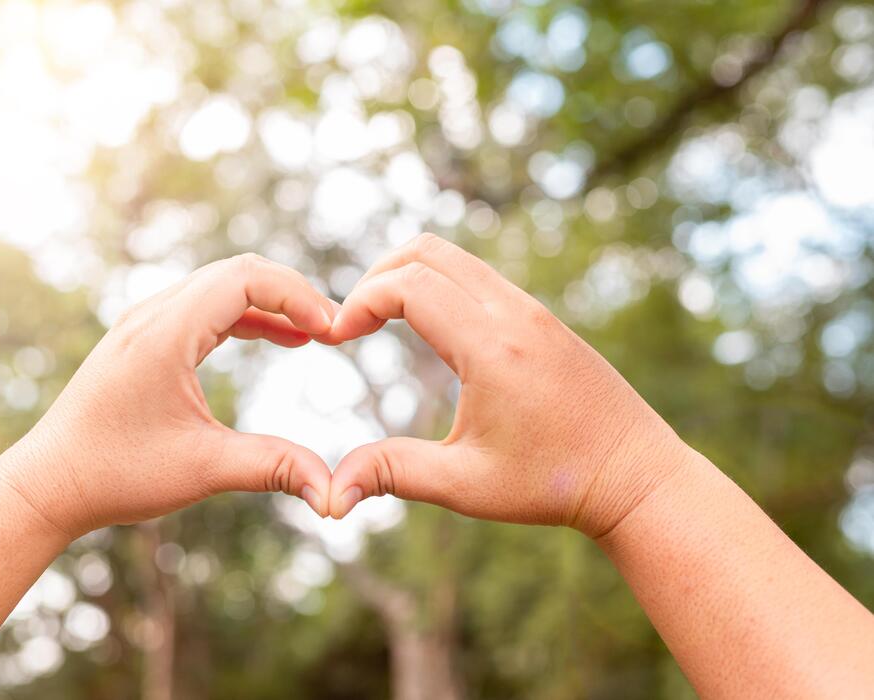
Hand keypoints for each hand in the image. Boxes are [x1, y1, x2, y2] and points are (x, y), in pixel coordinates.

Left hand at [0, 254, 336, 538]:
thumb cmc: (116, 474)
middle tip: (333, 330)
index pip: (246, 278)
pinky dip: (247, 316)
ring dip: (271, 303)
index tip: (332, 332)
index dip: (298, 295)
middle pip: (238, 270)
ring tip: (315, 334)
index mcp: (165, 332)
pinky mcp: (144, 339)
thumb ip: (274, 468)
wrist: (47, 483)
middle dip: (292, 293)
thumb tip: (334, 494)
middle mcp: (152, 314)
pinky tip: (279, 339)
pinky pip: (206, 307)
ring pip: (221, 285)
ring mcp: (145, 323)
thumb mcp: (203, 470)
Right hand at [326, 234, 690, 536]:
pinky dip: (438, 284)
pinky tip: (425, 328)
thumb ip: (393, 474)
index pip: (409, 284)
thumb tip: (329, 494)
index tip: (337, 338)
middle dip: (375, 277)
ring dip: (407, 275)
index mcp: (493, 348)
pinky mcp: (541, 317)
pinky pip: (478, 276)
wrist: (634, 475)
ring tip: (378, 321)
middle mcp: (515, 314)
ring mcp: (532, 310)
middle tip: (351, 322)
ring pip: (454, 257)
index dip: (360, 302)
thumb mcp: (465, 485)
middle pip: (426, 251)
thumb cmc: (552, 484)